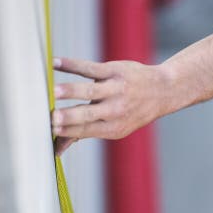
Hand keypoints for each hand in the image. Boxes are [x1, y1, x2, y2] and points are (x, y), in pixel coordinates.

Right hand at [51, 57, 173, 153]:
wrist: (163, 91)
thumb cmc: (131, 111)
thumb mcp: (114, 127)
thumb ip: (84, 133)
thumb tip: (57, 149)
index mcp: (113, 128)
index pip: (85, 131)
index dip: (68, 131)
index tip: (49, 130)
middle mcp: (115, 110)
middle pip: (88, 114)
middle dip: (70, 117)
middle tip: (52, 118)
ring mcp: (116, 90)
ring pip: (90, 91)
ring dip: (71, 91)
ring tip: (54, 91)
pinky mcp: (115, 71)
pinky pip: (91, 68)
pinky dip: (72, 65)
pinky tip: (56, 63)